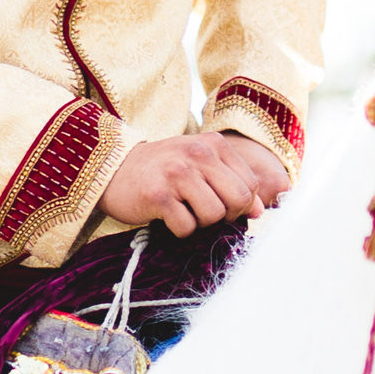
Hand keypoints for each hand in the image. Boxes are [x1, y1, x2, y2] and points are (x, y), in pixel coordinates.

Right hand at [99, 130, 288, 237]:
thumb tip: (260, 212)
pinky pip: (186, 227)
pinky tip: (166, 216)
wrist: (114, 169)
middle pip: (237, 200)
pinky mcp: (157, 195)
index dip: (240, 204)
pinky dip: (179, 229)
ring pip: (214, 215)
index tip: (221, 205)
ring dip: (201, 223)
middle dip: (225, 215)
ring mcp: (176, 172)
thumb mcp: (200, 166)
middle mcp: (197, 153)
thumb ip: (233, 183)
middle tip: (204, 212)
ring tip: (184, 211)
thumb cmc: (163, 170)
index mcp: (213, 144)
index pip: (250, 184)